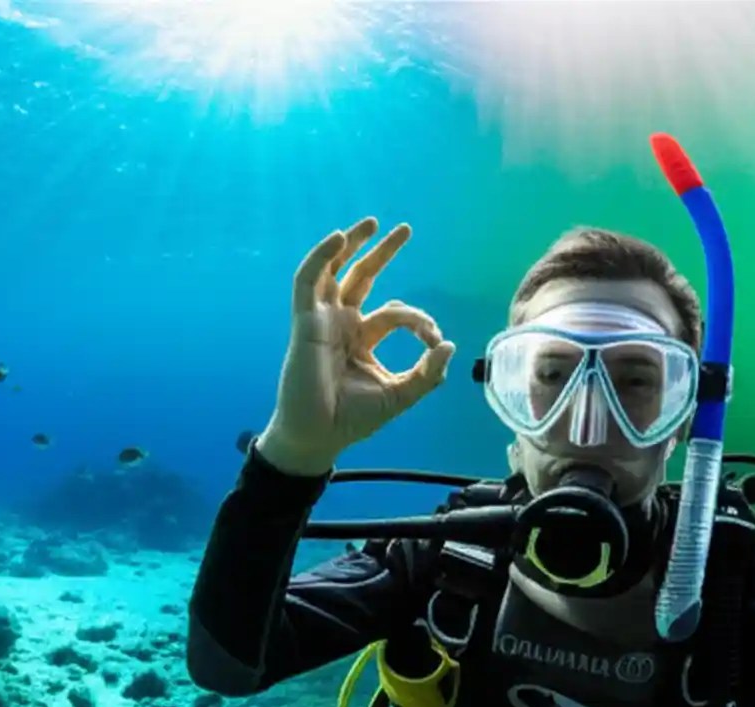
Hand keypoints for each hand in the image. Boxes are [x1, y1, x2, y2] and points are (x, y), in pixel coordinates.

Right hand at [257, 217, 455, 475]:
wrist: (319, 437)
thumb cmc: (353, 419)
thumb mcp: (399, 395)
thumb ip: (426, 374)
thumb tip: (449, 345)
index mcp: (363, 338)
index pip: (395, 313)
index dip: (420, 320)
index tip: (435, 340)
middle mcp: (342, 323)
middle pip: (362, 276)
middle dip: (383, 252)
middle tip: (405, 229)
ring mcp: (322, 320)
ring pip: (335, 271)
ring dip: (352, 244)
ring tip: (373, 222)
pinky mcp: (305, 321)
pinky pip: (308, 280)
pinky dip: (321, 256)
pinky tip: (339, 238)